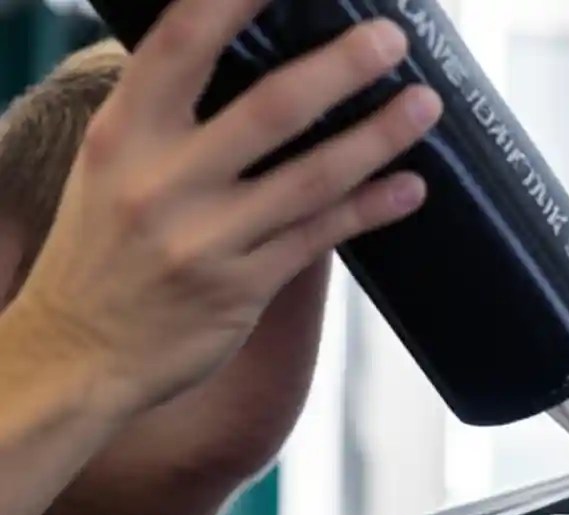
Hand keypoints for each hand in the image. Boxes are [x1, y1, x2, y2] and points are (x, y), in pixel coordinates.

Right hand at [7, 0, 440, 418]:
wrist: (73, 356)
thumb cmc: (101, 250)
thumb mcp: (110, 167)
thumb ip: (169, 119)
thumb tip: (249, 64)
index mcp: (123, 133)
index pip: (182, 45)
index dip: (236, 2)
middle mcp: (160, 181)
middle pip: (270, 108)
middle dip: (341, 68)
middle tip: (392, 39)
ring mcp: (204, 239)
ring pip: (311, 177)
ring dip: (377, 137)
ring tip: (425, 105)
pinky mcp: (240, 288)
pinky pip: (319, 237)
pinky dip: (370, 209)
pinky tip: (410, 187)